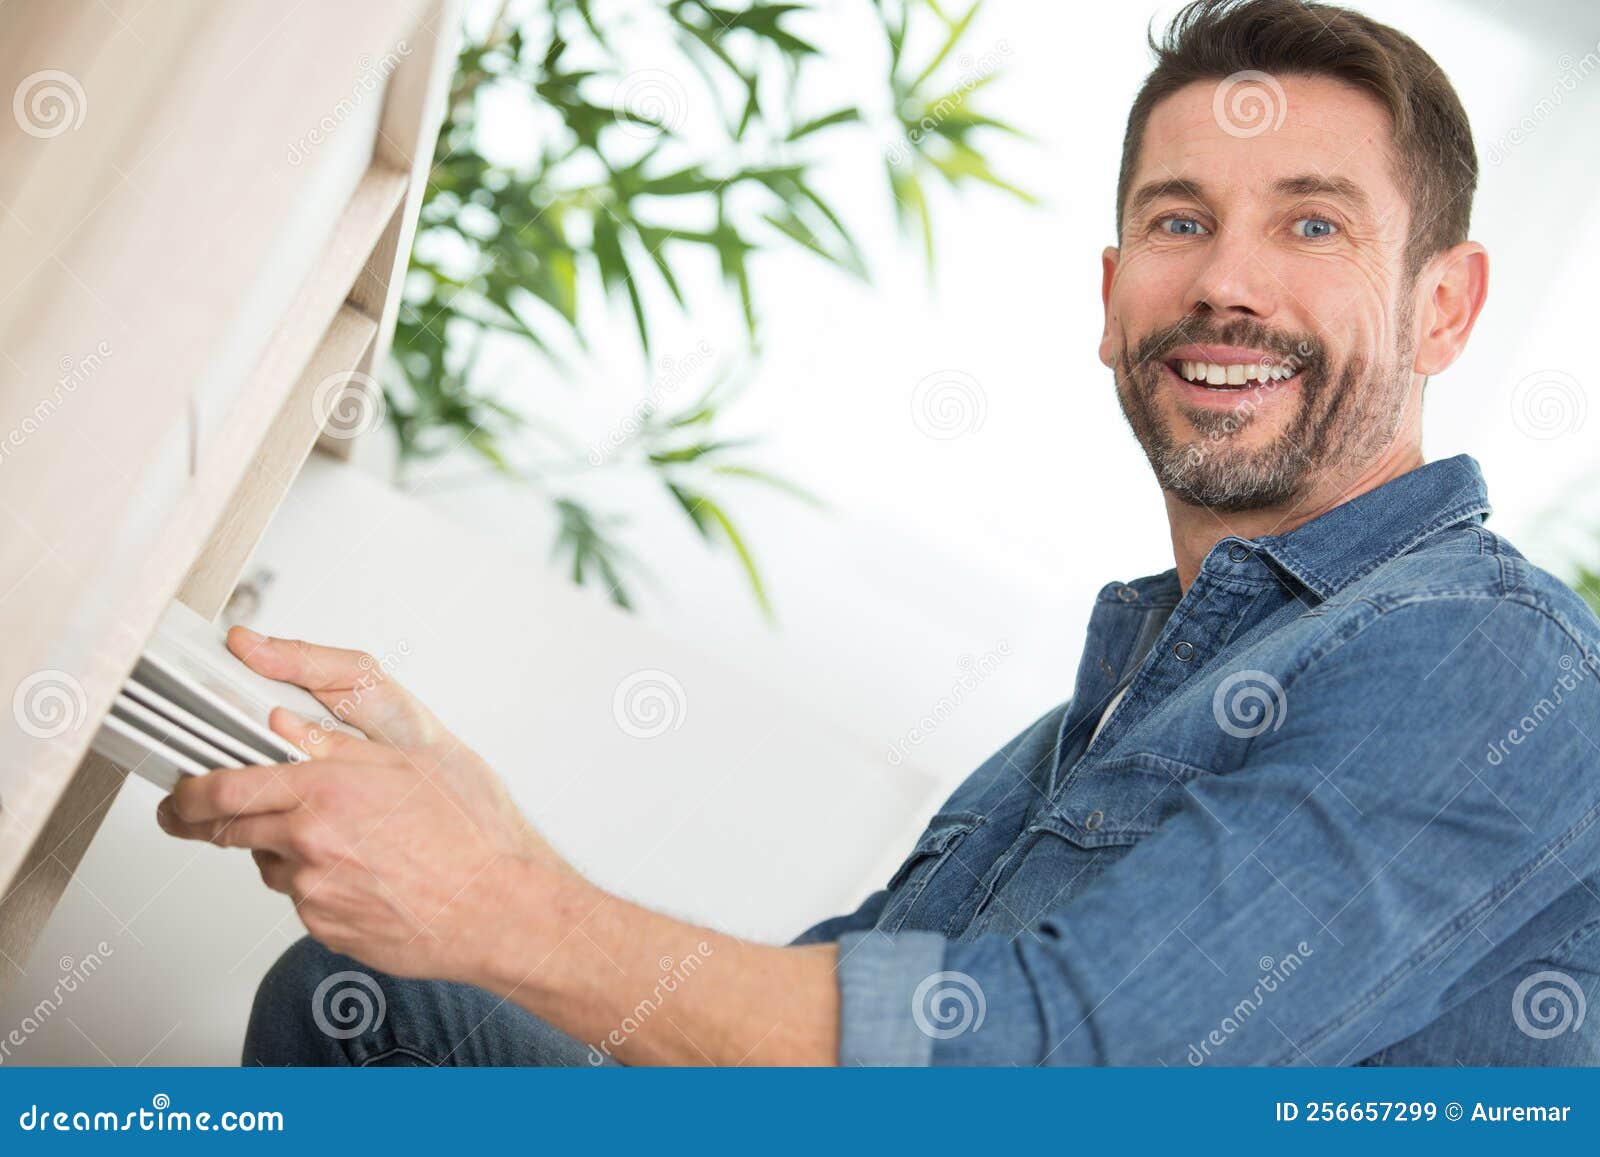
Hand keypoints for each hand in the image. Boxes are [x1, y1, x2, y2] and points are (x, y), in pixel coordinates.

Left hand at [158, 634, 576, 982]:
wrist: (497, 907)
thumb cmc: (469, 832)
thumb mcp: (411, 758)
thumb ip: (338, 737)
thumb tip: (283, 723)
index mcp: (327, 790)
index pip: (225, 788)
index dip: (190, 789)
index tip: (180, 789)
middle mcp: (311, 842)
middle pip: (224, 831)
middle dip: (199, 820)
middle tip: (192, 814)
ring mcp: (314, 891)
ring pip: (266, 864)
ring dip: (278, 849)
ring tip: (338, 841)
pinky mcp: (324, 927)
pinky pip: (300, 898)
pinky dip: (316, 883)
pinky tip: (362, 873)